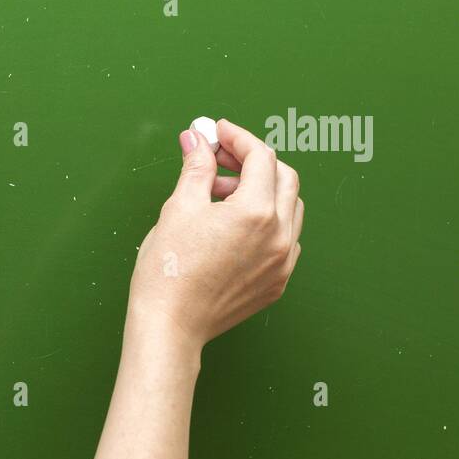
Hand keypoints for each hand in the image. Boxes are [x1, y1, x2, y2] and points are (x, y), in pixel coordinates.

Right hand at [128, 118, 303, 351]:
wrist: (170, 326)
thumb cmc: (168, 272)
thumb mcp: (179, 208)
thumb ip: (197, 168)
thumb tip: (198, 139)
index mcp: (256, 212)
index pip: (261, 157)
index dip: (238, 138)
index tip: (217, 133)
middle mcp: (279, 236)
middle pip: (284, 178)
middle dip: (253, 162)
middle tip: (220, 160)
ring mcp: (282, 262)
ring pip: (289, 208)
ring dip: (262, 192)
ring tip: (220, 198)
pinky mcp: (277, 283)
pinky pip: (285, 240)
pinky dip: (266, 222)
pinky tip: (233, 227)